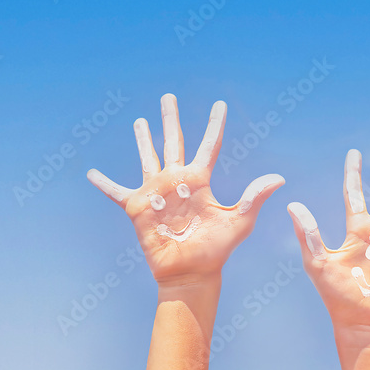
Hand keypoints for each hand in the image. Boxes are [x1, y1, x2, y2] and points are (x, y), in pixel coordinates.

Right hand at [87, 94, 284, 286]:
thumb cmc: (216, 250)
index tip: (220, 105)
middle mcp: (177, 181)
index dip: (215, 124)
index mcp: (200, 181)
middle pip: (173, 142)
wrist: (190, 272)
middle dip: (170, 119)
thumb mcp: (238, 222)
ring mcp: (156, 193)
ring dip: (143, 139)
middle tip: (169, 97)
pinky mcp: (137, 208)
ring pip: (147, 157)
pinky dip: (104, 184)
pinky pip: (116, 192)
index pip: (209, 145)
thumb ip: (253, 197)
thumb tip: (278, 178)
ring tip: (140, 121)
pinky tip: (92, 174)